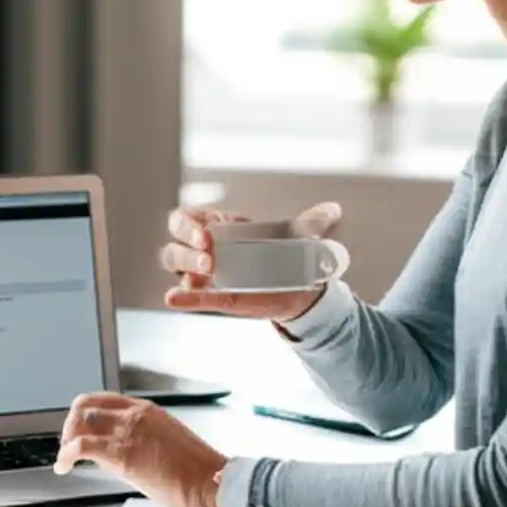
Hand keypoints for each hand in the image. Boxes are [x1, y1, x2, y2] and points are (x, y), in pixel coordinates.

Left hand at [54, 393, 226, 506]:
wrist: (212, 484)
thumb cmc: (197, 472)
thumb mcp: (166, 444)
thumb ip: (137, 441)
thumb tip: (109, 452)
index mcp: (148, 410)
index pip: (103, 400)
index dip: (83, 415)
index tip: (78, 431)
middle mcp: (136, 415)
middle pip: (85, 406)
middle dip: (70, 425)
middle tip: (68, 445)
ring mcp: (129, 432)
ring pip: (80, 424)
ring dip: (66, 442)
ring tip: (65, 459)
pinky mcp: (123, 454)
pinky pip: (82, 446)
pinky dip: (66, 455)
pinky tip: (64, 467)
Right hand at [159, 203, 342, 320]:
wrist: (301, 288)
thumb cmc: (290, 255)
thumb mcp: (302, 235)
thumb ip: (313, 221)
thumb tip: (333, 209)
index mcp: (219, 226)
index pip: (186, 218)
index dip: (188, 223)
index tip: (205, 232)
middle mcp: (206, 248)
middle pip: (177, 242)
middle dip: (186, 245)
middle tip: (208, 254)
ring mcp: (206, 274)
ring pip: (177, 264)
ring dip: (184, 266)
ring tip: (205, 271)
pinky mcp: (214, 296)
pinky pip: (192, 296)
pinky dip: (182, 297)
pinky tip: (173, 298)